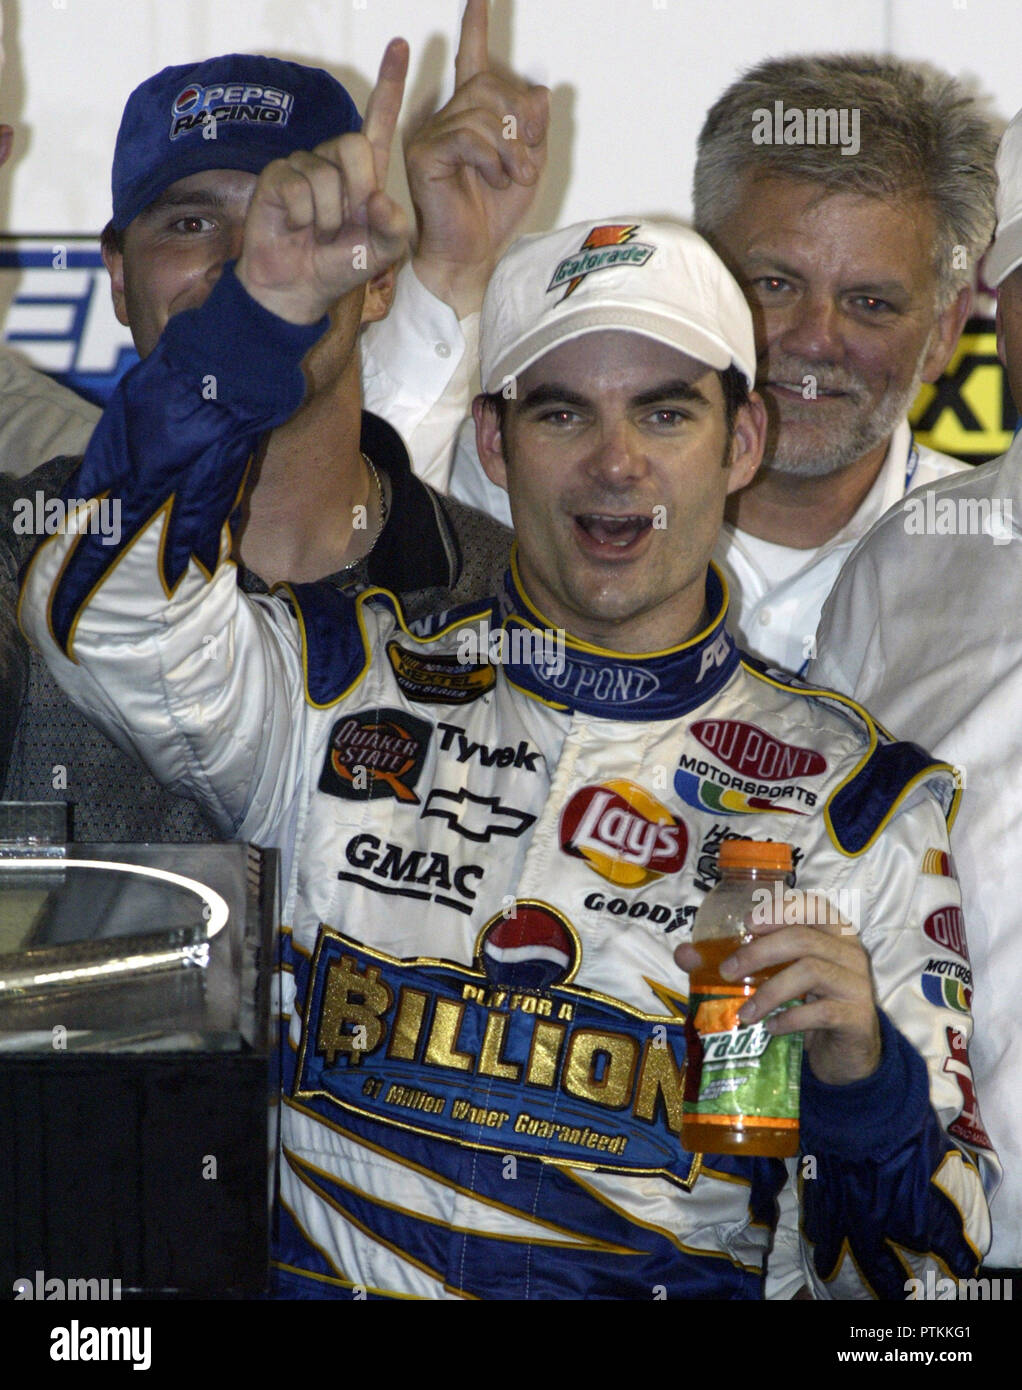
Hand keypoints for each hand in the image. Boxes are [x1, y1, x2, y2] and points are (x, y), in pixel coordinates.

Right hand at [237, 39, 410, 324]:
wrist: (297, 289)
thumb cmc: (338, 267)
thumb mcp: (380, 254)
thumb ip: (395, 230)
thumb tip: (380, 200)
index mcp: (364, 173)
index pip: (379, 121)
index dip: (389, 84)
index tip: (400, 46)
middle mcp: (333, 161)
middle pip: (353, 145)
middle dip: (357, 190)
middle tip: (346, 224)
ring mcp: (303, 165)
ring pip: (326, 174)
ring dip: (328, 215)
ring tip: (319, 233)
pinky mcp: (277, 177)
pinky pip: (299, 188)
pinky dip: (304, 217)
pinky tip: (297, 227)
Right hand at [407, 0, 548, 315]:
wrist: (473, 257)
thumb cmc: (495, 215)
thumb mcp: (528, 164)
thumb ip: (533, 126)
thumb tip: (537, 92)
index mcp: (470, 117)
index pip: (472, 60)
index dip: (475, 24)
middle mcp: (446, 118)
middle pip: (489, 85)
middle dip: (518, 122)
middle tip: (526, 163)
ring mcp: (432, 133)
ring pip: (482, 113)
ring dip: (510, 148)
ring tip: (512, 178)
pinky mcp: (425, 154)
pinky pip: (469, 137)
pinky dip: (492, 158)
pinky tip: (493, 180)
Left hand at [674, 891, 881, 1085]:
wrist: (846, 1054)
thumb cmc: (809, 1005)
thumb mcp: (776, 979)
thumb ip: (735, 962)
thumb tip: (685, 955)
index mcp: (833, 933)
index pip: (813, 905)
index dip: (780, 909)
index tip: (747, 923)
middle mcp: (849, 952)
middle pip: (803, 938)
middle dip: (760, 952)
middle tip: (728, 972)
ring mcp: (856, 984)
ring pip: (811, 971)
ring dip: (769, 991)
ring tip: (744, 1013)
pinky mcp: (856, 1017)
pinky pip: (821, 1012)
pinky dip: (790, 1019)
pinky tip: (771, 1028)